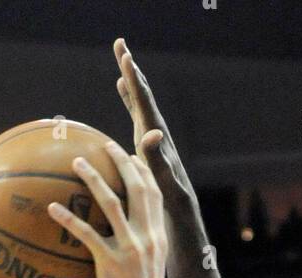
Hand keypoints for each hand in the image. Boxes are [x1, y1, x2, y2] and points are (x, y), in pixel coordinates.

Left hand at [46, 141, 167, 277]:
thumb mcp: (150, 275)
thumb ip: (142, 254)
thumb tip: (126, 245)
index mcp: (158, 238)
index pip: (154, 194)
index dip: (143, 171)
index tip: (130, 156)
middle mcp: (148, 237)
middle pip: (137, 187)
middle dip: (120, 161)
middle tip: (103, 145)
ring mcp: (130, 249)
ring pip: (111, 201)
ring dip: (93, 177)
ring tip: (76, 161)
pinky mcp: (111, 263)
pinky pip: (86, 234)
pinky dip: (69, 218)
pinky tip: (52, 209)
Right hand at [113, 38, 194, 209]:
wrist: (182, 210)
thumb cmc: (171, 200)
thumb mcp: (164, 181)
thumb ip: (158, 159)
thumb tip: (152, 133)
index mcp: (157, 137)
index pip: (144, 102)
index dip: (134, 80)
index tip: (125, 57)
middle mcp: (155, 130)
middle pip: (141, 93)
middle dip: (131, 69)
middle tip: (120, 44)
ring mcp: (151, 134)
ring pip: (138, 99)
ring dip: (130, 79)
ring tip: (122, 58)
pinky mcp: (147, 141)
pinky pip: (135, 112)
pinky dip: (127, 97)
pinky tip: (121, 87)